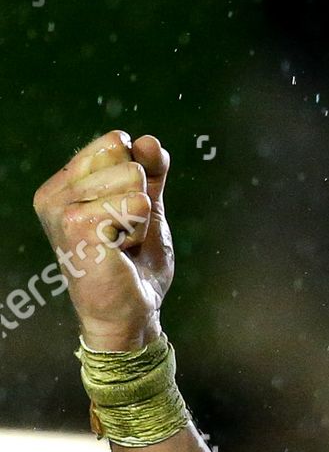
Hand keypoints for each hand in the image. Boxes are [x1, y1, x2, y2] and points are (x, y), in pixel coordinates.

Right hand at [32, 131, 174, 351]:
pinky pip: (135, 204)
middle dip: (141, 199)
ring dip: (140, 218)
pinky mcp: (76, 226)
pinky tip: (119, 252)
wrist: (132, 310)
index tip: (126, 213)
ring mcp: (61, 209)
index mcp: (65, 183)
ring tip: (121, 244)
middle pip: (126, 159)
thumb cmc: (134, 262)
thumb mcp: (146, 207)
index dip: (140, 176)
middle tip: (124, 233)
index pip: (117, 142)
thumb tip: (149, 141)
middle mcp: (54, 193)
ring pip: (132, 180)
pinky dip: (140, 230)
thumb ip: (151, 172)